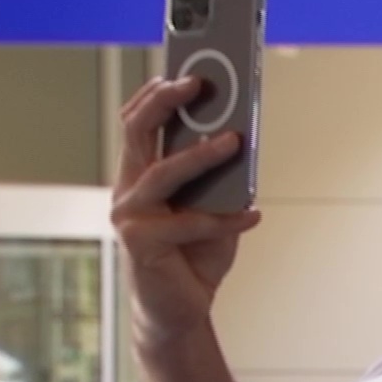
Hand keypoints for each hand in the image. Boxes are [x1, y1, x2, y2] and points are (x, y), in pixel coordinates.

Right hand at [111, 77, 263, 344]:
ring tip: (234, 140)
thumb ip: (218, 180)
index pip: (136, 121)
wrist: (180, 312)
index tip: (184, 69)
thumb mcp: (212, 209)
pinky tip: (253, 215)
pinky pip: (189, 222)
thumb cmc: (194, 255)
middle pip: (137, 131)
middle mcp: (128, 190)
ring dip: (201, 154)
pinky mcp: (142, 243)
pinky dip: (226, 219)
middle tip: (199, 84)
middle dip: (166, 100)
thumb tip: (239, 140)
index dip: (155, 92)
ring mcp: (130, 216)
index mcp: (139, 175)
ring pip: (162, 172)